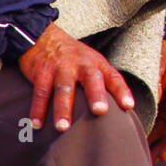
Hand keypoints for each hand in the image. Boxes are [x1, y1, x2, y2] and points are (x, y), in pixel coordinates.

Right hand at [18, 23, 135, 131]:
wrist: (42, 37)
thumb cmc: (72, 58)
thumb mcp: (90, 63)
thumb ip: (101, 82)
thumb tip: (115, 112)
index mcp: (96, 64)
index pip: (113, 77)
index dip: (121, 91)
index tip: (128, 106)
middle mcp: (81, 65)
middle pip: (91, 80)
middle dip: (96, 95)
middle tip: (100, 111)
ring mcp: (61, 68)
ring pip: (64, 89)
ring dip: (63, 109)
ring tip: (63, 128)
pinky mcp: (42, 72)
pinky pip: (41, 92)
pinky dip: (37, 109)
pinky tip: (37, 124)